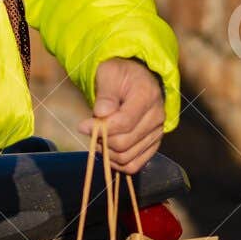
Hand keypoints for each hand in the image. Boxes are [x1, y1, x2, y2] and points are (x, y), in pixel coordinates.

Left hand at [79, 57, 164, 174]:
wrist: (137, 78)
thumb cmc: (120, 74)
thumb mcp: (108, 74)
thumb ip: (106, 94)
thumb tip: (101, 113)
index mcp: (147, 96)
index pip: (124, 122)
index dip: (101, 128)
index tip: (83, 125)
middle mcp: (157, 117)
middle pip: (124, 143)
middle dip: (101, 140)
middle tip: (90, 131)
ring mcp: (157, 133)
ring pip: (127, 158)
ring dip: (107, 153)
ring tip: (98, 138)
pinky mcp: (152, 145)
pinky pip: (134, 165)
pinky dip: (117, 163)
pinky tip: (107, 151)